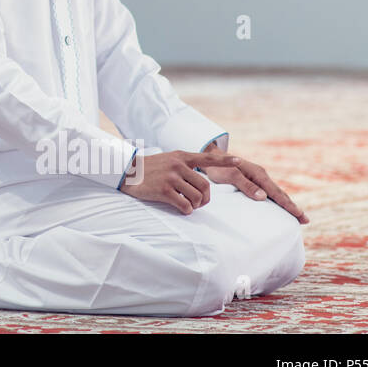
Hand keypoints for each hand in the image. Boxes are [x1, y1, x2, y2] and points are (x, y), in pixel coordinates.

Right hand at [119, 149, 241, 214]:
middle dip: (205, 198)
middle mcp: (178, 165)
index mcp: (181, 156)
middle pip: (205, 186)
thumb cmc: (150, 168)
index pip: (207, 157)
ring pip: (197, 197)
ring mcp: (171, 177)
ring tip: (187, 204)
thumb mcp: (168, 159)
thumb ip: (184, 165)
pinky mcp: (164, 190)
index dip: (225, 160)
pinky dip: (186, 210)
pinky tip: (180, 208)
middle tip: (198, 202)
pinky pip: (185, 205)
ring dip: (195, 205)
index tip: (240, 161)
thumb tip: (201, 182)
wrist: (127, 172)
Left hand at [202, 148, 308, 223]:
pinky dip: (277, 202)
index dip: (289, 206)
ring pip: (276, 194)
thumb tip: (264, 197)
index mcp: (259, 174)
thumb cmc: (219, 167)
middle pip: (280, 194)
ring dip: (287, 205)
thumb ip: (246, 185)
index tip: (300, 215)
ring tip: (297, 217)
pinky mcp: (254, 181)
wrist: (212, 157)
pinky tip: (280, 209)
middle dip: (293, 207)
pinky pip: (269, 193)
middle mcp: (261, 176)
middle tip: (305, 220)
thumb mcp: (230, 176)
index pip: (277, 193)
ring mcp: (258, 178)